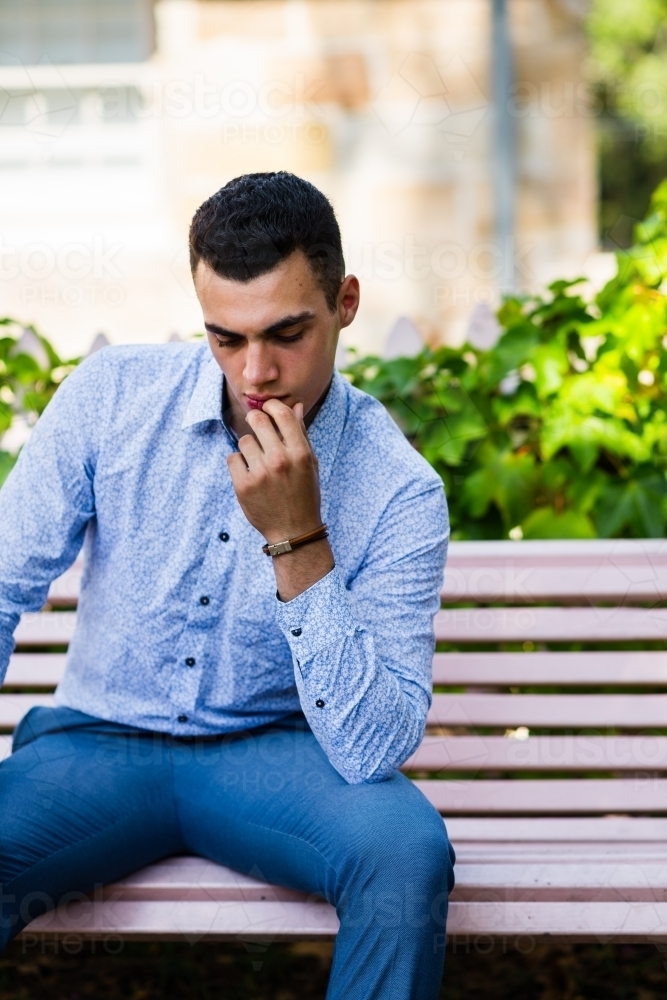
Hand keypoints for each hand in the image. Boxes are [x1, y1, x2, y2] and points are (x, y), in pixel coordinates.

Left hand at [227, 399, 321, 542]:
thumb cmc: (304, 493)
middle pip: (257, 420)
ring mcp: (260, 473)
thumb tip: (295, 405)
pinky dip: (239, 464)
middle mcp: (280, 460)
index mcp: (300, 453)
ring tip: (259, 462)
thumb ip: (301, 433)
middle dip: (255, 419)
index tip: (268, 409)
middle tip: (256, 424)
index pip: (281, 413)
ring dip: (249, 447)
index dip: (272, 405)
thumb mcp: (310, 463)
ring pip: (244, 440)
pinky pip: (232, 458)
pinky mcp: (243, 486)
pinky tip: (249, 474)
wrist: (294, 530)